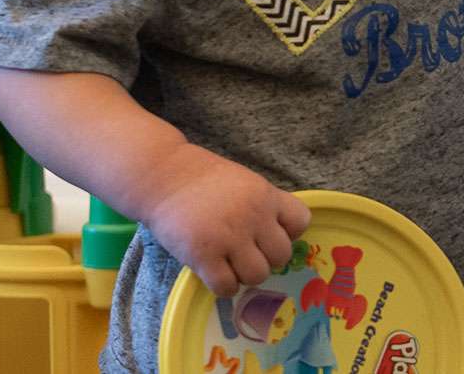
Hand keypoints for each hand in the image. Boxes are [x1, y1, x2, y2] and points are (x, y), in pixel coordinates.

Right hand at [140, 144, 310, 296]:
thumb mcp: (245, 182)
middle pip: (281, 256)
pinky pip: (227, 287)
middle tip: (247, 254)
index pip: (300, 222)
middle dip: (266, 259)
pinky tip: (214, 274)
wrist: (163, 175)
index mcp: (266, 195)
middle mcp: (254, 216)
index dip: (287, 233)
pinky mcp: (203, 255)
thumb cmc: (203, 179)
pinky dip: (224, 287)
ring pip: (257, 276)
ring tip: (229, 265)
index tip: (268, 234)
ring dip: (245, 276)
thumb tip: (275, 235)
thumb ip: (263, 204)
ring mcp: (229, 237)